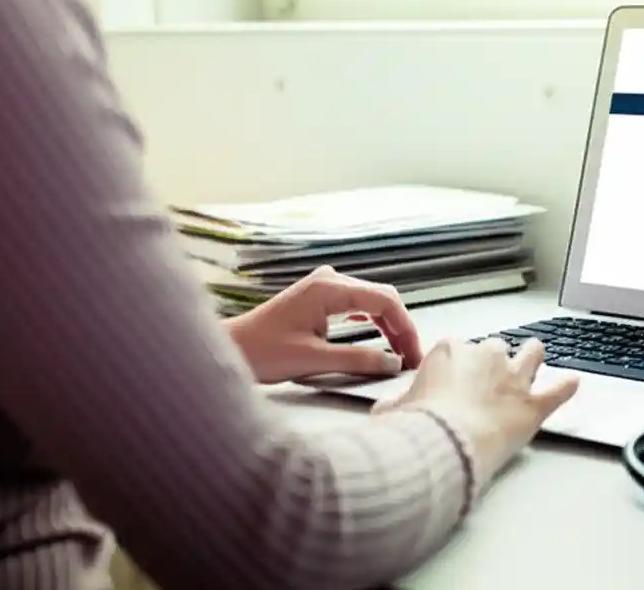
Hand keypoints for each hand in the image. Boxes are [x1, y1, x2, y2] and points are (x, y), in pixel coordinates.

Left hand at [224, 266, 421, 383]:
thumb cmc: (263, 353)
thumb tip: (394, 363)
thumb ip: (358, 359)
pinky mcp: (318, 297)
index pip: (385, 300)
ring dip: (389, 327)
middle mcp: (329, 279)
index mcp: (329, 288)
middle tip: (412, 360)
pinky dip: (373, 323)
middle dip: (401, 328)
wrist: (228, 348)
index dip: (406, 328)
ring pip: (371, 301)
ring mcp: (323, 286)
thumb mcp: (314, 359)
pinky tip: (381, 340)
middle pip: (382, 297)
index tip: (415, 356)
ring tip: (401, 355)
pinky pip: (357, 305)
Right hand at [372, 337, 578, 485]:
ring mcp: (513, 379)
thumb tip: (386, 412)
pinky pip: (559, 389)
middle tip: (489, 379)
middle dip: (494, 362)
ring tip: (535, 358)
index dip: (458, 364)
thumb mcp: (391, 412)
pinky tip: (573, 382)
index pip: (457, 348)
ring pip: (532, 353)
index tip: (455, 377)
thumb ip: (394, 406)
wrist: (445, 446)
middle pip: (495, 348)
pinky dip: (567, 386)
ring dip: (533, 357)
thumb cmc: (418, 428)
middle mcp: (484, 357)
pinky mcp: (533, 405)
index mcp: (449, 352)